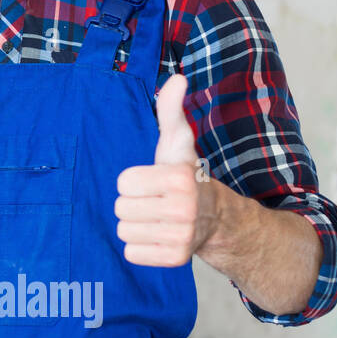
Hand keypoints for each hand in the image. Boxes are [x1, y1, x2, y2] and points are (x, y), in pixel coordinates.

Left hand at [114, 74, 217, 266]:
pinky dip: (139, 248)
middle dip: (133, 204)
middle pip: (120, 208)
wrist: (216, 219)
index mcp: (179, 179)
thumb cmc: (186, 175)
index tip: (152, 181)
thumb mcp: (177, 143)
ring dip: (135, 226)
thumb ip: (171, 111)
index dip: (133, 181)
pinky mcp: (174, 259)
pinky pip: (131, 253)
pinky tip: (157, 236)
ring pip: (123, 231)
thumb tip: (177, 78)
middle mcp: (183, 210)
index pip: (123, 182)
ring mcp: (180, 237)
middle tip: (154, 202)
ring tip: (155, 219)